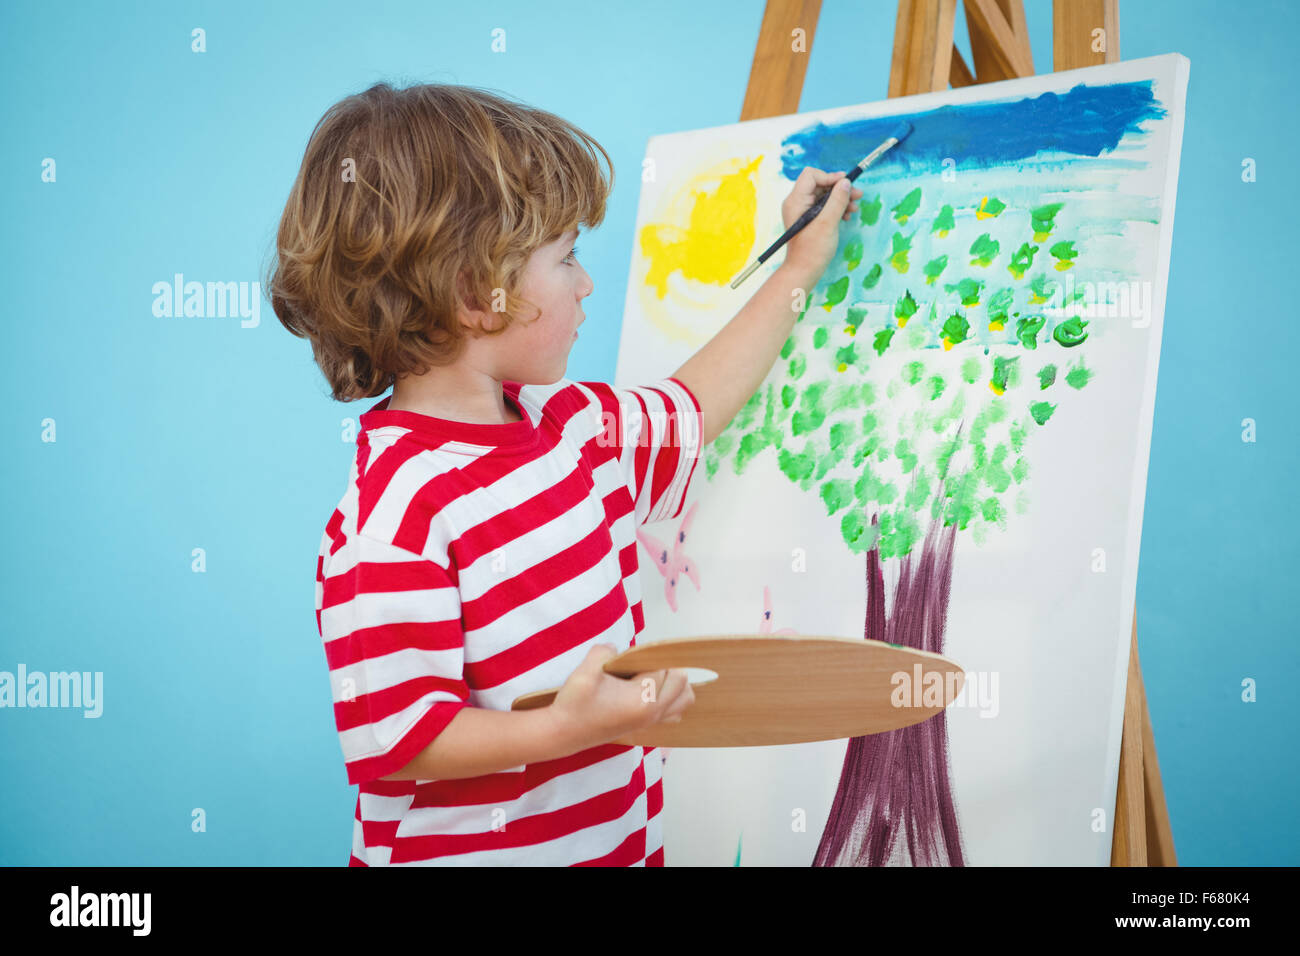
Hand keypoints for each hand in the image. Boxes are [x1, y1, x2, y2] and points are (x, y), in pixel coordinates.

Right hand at [549, 644, 695, 749]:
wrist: (562, 733)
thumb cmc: (574, 703)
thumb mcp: (585, 671)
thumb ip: (604, 651)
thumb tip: (616, 649)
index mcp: (643, 699)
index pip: (663, 667)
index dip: (647, 657)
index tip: (628, 660)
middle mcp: (653, 713)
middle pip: (681, 681)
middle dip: (665, 667)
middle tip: (637, 665)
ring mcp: (652, 722)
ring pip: (684, 699)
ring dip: (673, 683)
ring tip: (646, 675)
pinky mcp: (647, 726)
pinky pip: (674, 711)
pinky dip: (670, 697)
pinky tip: (646, 690)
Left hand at [780, 167, 862, 278]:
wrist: (804, 271)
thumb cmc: (812, 250)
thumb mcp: (827, 223)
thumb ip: (837, 200)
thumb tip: (845, 182)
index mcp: (796, 201)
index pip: (811, 175)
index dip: (830, 177)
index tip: (845, 184)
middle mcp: (797, 203)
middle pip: (820, 184)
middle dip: (839, 188)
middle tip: (858, 195)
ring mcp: (803, 211)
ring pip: (824, 195)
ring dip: (841, 199)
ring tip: (855, 208)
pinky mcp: (809, 219)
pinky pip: (824, 207)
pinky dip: (836, 208)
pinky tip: (847, 216)